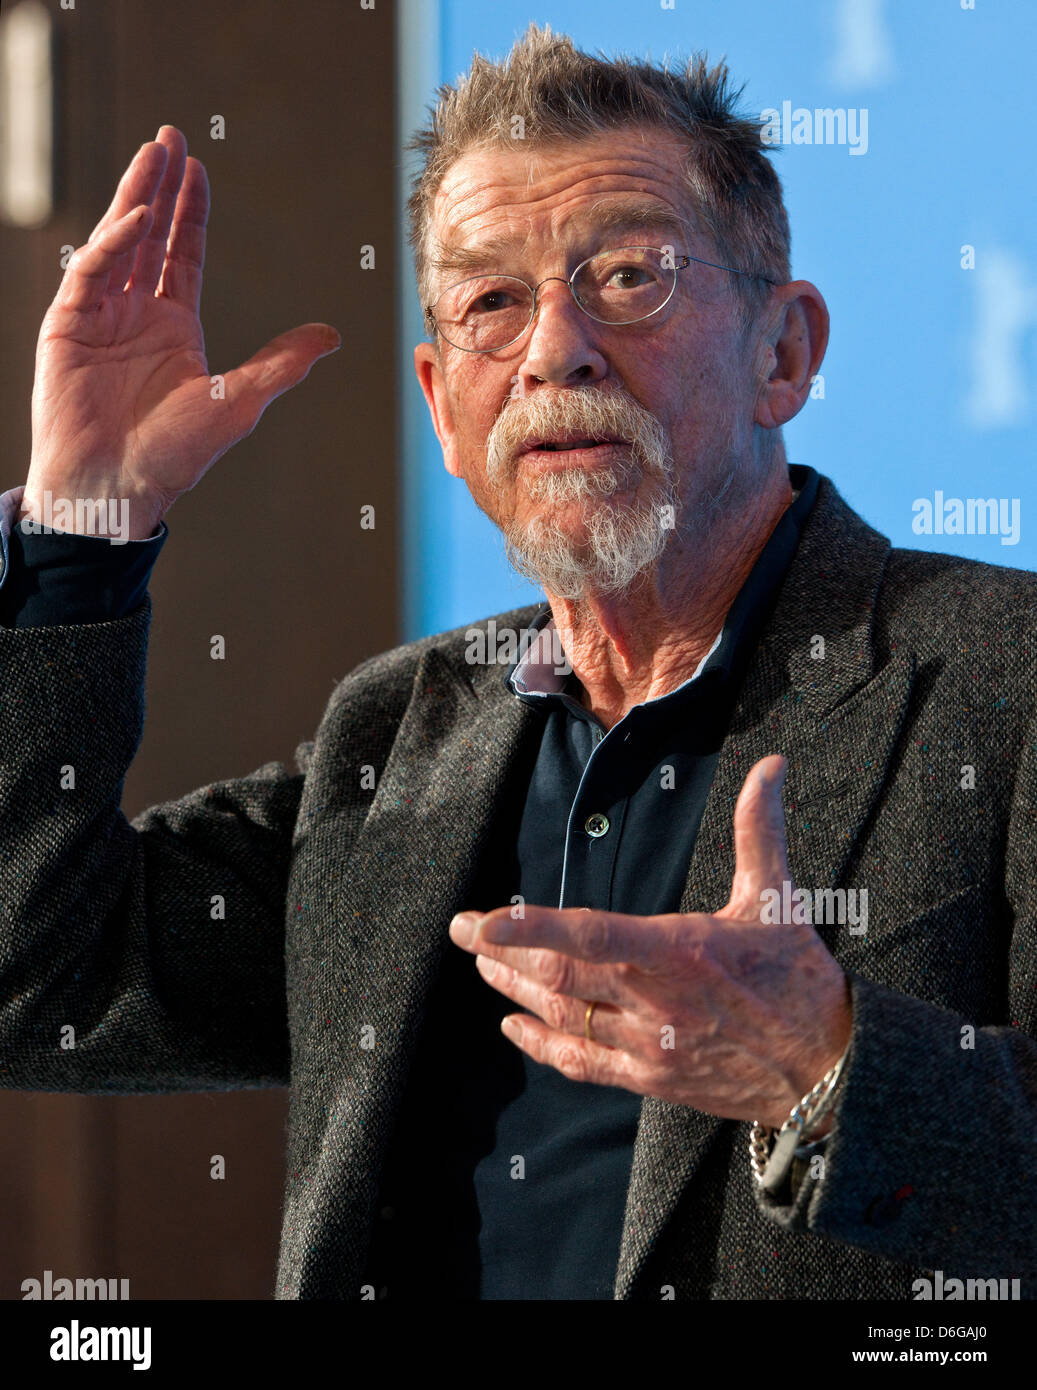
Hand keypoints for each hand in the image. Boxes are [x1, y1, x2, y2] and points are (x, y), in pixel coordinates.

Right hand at [23, 125, 340, 537]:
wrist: (116, 488)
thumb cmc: (174, 456)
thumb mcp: (239, 403)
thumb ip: (282, 365)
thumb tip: (332, 336)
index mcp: (175, 328)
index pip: (184, 255)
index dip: (191, 212)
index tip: (199, 169)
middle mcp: (137, 315)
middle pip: (150, 235)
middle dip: (160, 185)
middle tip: (171, 137)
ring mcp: (100, 316)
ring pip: (119, 240)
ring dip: (136, 196)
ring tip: (153, 152)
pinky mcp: (68, 325)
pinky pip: (92, 270)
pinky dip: (115, 241)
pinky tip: (139, 216)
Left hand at [449, 754, 852, 1129]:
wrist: (828, 1068)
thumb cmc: (799, 978)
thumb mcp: (778, 897)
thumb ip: (760, 829)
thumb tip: (771, 765)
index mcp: (676, 951)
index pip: (589, 935)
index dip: (531, 929)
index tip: (482, 921)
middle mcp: (652, 1001)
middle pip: (558, 977)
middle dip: (502, 953)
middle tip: (460, 931)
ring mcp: (646, 1046)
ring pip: (562, 1018)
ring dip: (515, 991)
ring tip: (481, 964)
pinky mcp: (649, 1079)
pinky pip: (582, 1064)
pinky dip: (542, 1046)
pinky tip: (513, 1027)